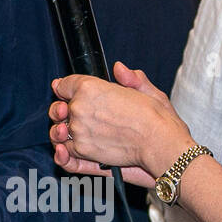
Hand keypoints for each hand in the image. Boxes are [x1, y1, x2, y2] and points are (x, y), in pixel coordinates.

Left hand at [48, 60, 189, 186]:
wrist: (161, 144)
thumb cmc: (158, 119)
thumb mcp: (148, 91)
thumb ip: (131, 79)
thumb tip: (119, 68)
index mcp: (90, 88)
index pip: (65, 85)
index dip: (65, 88)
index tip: (66, 92)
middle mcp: (80, 108)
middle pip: (60, 108)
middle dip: (62, 110)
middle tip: (68, 113)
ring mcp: (79, 130)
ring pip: (59, 131)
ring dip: (60, 131)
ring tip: (66, 132)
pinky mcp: (83, 151)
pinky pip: (64, 153)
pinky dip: (61, 153)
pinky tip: (62, 150)